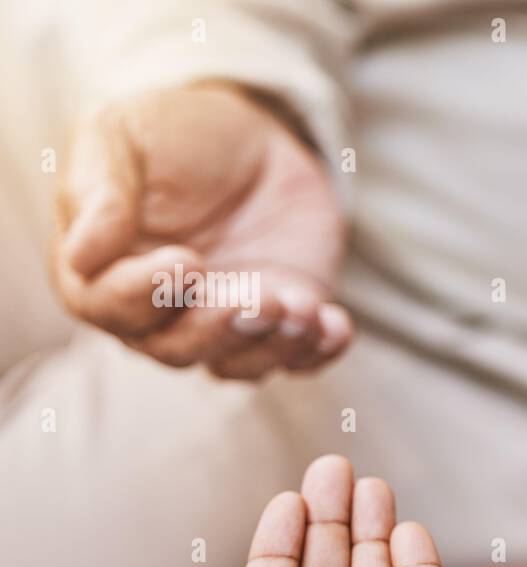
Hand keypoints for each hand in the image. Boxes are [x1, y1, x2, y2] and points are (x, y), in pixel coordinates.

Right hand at [53, 83, 351, 379]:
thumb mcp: (123, 137)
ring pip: (237, 364)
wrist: (255, 135)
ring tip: (304, 307)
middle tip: (261, 298)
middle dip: (219, 328)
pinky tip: (335, 325)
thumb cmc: (173, 134)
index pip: (106, 307)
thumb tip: (83, 256)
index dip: (142, 296)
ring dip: (273, 344)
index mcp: (104, 269)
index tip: (185, 262)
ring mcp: (223, 321)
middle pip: (176, 349)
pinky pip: (297, 358)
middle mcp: (160, 311)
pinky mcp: (279, 323)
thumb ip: (102, 192)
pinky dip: (317, 351)